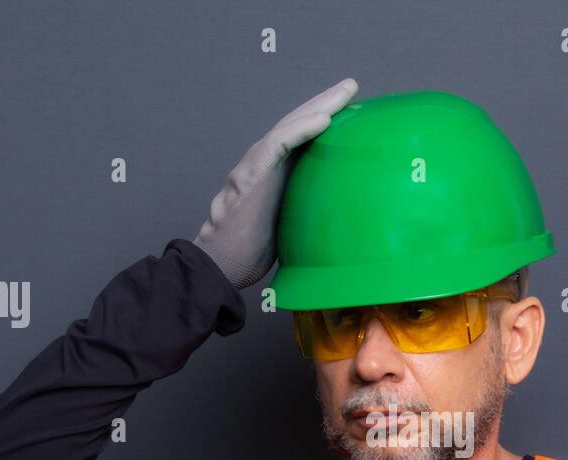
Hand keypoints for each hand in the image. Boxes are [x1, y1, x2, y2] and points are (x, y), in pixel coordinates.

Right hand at [192, 77, 358, 290]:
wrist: (218, 264)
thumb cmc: (248, 254)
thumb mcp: (288, 228)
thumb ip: (305, 213)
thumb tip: (339, 224)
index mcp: (274, 175)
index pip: (300, 141)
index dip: (322, 122)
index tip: (349, 111)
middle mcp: (264, 164)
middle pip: (296, 125)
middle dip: (323, 102)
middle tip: (349, 87)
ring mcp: (255, 167)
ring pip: (289, 127)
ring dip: (318, 107)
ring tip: (344, 92)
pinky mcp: (252, 176)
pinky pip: (279, 145)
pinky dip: (301, 130)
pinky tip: (324, 119)